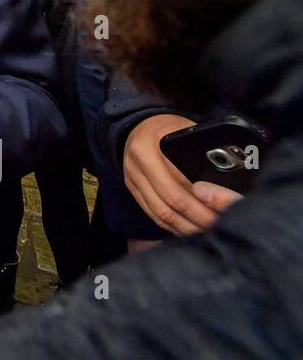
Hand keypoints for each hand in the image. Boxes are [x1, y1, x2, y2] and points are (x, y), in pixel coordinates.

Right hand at [123, 114, 223, 234]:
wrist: (137, 127)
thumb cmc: (168, 129)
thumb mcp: (184, 130)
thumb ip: (201, 151)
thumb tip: (228, 179)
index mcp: (152, 145)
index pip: (179, 177)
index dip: (202, 196)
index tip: (224, 206)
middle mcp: (138, 163)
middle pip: (171, 199)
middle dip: (198, 216)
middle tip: (221, 224)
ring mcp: (133, 178)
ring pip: (161, 212)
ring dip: (186, 227)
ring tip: (207, 232)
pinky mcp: (132, 190)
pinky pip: (153, 214)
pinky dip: (172, 226)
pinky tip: (188, 230)